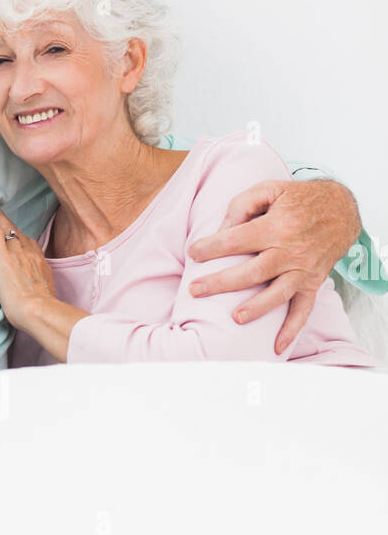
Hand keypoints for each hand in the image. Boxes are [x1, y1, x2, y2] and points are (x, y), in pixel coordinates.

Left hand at [0, 201, 57, 329]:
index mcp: (39, 263)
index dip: (20, 239)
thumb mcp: (44, 296)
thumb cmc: (41, 311)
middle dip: (8, 222)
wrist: (39, 310)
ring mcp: (17, 252)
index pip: (29, 245)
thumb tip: (32, 298)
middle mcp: (30, 253)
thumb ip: (37, 290)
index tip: (14, 236)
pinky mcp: (3, 255)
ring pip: (6, 228)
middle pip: (17, 232)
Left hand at [187, 178, 360, 353]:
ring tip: (234, 318)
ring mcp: (303, 270)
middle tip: (195, 290)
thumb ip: (243, 205)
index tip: (193, 253)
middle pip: (252, 271)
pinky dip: (292, 329)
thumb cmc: (299, 199)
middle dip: (221, 282)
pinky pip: (304, 309)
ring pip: (277, 294)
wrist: (341, 210)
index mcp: (277, 225)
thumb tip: (221, 229)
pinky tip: (276, 346)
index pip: (237, 239)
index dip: (211, 247)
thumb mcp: (270, 189)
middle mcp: (291, 250)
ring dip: (256, 308)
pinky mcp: (313, 283)